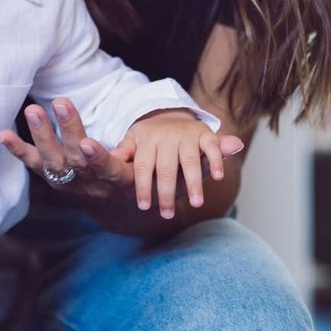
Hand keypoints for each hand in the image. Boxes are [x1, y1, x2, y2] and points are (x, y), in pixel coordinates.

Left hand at [0, 98, 242, 236]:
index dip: (96, 156)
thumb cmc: (151, 187)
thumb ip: (205, 157)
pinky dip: (17, 150)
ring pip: (50, 160)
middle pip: (72, 160)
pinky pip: (32, 164)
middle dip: (60, 133)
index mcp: (117, 181)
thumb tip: (238, 144)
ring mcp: (70, 182)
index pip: (106, 169)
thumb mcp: (175, 175)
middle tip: (49, 106)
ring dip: (35, 137)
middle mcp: (91, 183)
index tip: (87, 142)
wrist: (121, 211)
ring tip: (26, 110)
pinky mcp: (54, 176)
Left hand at [118, 111, 243, 219]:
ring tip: (196, 204)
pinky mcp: (205, 133)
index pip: (143, 166)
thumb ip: (124, 152)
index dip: (143, 186)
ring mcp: (187, 134)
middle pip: (166, 167)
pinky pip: (211, 146)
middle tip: (167, 215)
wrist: (170, 115)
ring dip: (194, 182)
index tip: (144, 207)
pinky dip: (216, 160)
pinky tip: (219, 177)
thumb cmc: (149, 138)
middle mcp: (167, 136)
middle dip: (167, 192)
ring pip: (190, 160)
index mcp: (147, 140)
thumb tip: (112, 157)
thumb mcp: (133, 142)